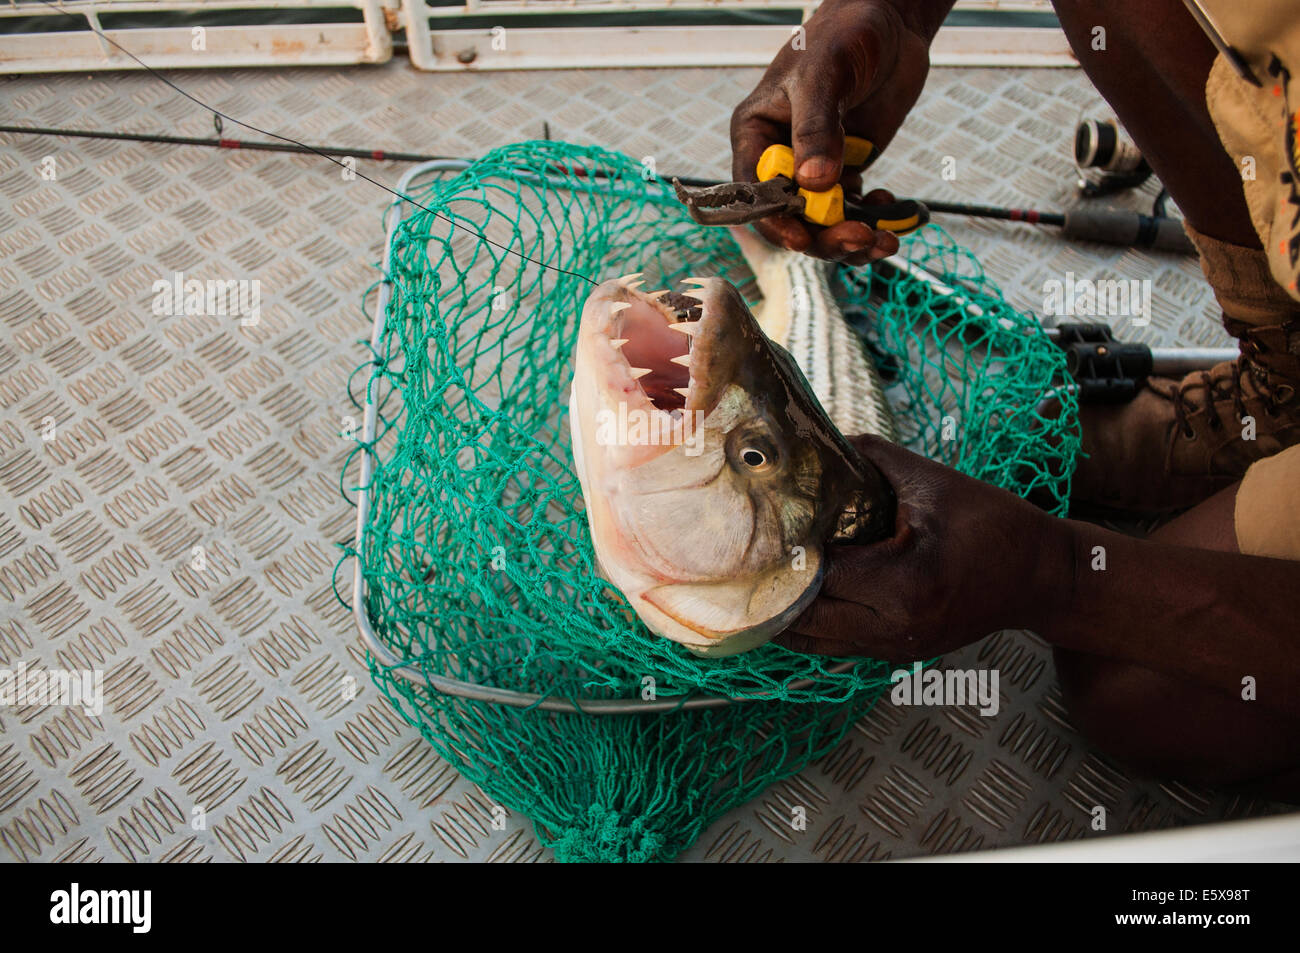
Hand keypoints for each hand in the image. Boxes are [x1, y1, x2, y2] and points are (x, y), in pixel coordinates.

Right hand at [730, 0, 935, 264]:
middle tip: (862, 239)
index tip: (804, 237)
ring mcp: (815, 168)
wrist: (889, 24)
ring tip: (884, 241)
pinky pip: (853, 211)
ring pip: (824, 223)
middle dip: (825, 236)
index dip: (776, 220)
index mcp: (757, 136)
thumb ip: (815, 128)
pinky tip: (890, 210)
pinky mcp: (847, 171)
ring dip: (852, 239)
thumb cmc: (843, 35)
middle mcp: (780, 159)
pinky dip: (872, 220)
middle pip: (792, 218)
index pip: (755, 192)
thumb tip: (815, 183)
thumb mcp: (823, 74)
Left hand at [776, 434, 1073, 659]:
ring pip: (815, 643)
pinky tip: (789, 598)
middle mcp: (895, 623)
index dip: (783, 552)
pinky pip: (837, 646)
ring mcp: (896, 646)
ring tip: (752, 582)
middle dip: (772, 589)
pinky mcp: (898, 654)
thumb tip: (819, 440)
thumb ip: (871, 459)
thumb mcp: (932, 481)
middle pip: (807, 617)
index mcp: (904, 580)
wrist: (1044, 576)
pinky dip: (812, 626)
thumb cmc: (993, 524)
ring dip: (784, 615)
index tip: (757, 529)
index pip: (819, 574)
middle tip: (741, 558)